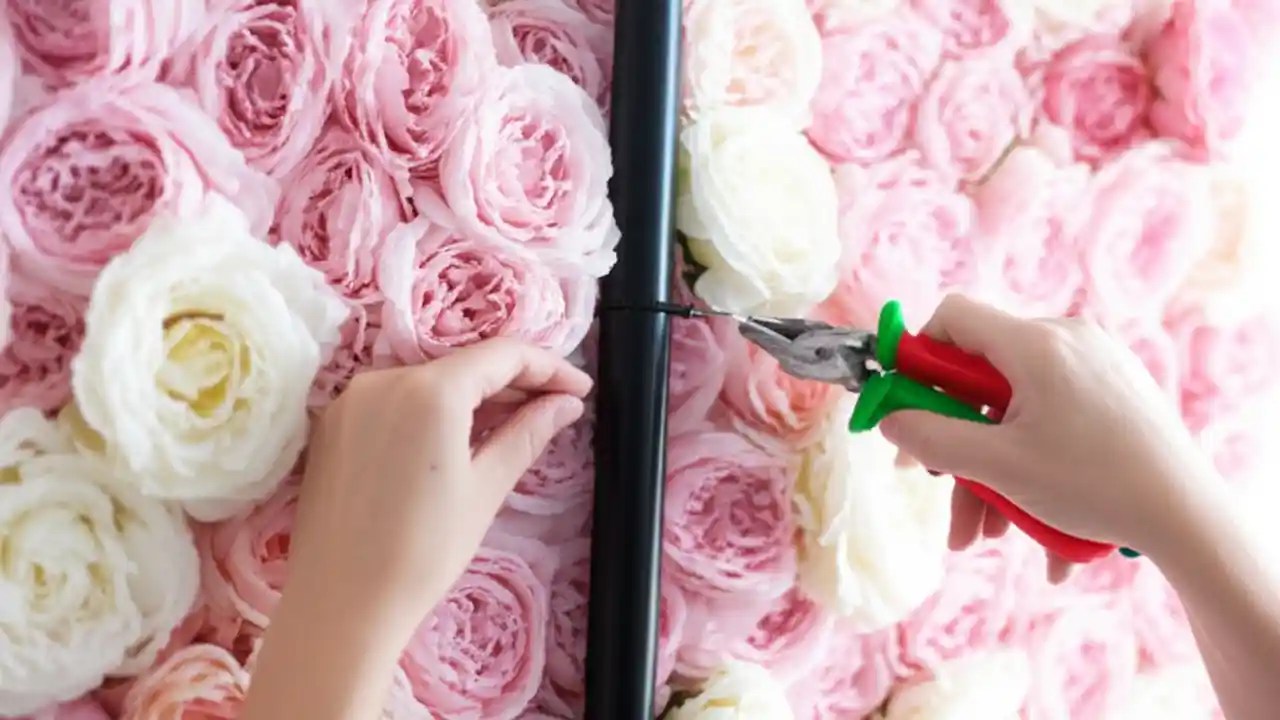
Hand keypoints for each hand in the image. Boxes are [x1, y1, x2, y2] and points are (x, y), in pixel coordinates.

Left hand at [286, 338, 591, 632]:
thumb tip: (566, 404)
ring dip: (473, 395)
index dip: (549, 367)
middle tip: (555, 409)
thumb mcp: (485, 489)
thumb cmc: (422, 552)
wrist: (340, 604)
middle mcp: (385, 379)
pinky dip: (431, 409)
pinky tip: (456, 438)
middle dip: (512, 382)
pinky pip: (395, 399)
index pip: (502, 355)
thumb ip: (526, 434)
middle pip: (463, 364)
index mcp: (430, 391)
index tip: (579, 389)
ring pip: (428, 379)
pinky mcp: (332, 424)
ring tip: (511, 425)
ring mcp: (352, 400)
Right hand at [878, 295, 1217, 578]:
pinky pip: (1051, 421)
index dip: (919, 357)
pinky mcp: (1112, 393)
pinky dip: (1032, 468)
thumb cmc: (1095, 485)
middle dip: (956, 442)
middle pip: (980, 379)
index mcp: (1035, 344)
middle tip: (935, 482)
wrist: (1188, 515)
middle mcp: (1065, 341)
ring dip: (992, 473)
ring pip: (1015, 412)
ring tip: (986, 536)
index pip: (953, 318)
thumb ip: (931, 438)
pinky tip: (1035, 528)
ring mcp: (1093, 366)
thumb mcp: (996, 466)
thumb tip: (887, 419)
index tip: (904, 404)